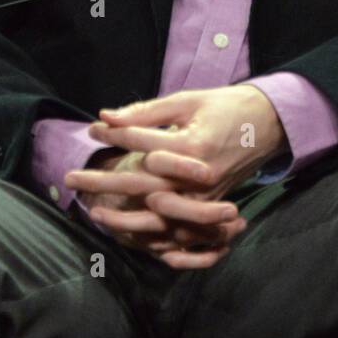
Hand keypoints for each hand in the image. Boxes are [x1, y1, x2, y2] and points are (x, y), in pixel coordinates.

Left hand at [71, 85, 287, 268]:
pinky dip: (152, 237)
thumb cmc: (225, 107)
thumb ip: (147, 111)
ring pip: (157, 218)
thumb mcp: (188, 100)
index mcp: (193, 145)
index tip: (90, 129)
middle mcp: (198, 178)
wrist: (268, 126)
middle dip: (102, 182)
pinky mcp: (211, 212)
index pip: (141, 144)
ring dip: (122, 217)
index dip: (113, 135)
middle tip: (69, 179)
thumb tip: (107, 116)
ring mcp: (205, 199)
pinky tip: (127, 234)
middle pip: (141, 184)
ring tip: (92, 212)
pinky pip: (178, 233)